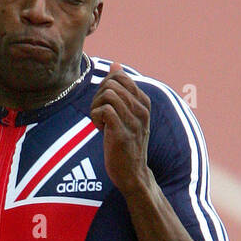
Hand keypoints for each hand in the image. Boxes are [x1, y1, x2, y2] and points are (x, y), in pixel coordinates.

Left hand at [89, 64, 151, 194]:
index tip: (106, 105)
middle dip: (98, 96)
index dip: (105, 88)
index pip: (119, 76)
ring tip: (100, 122)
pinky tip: (100, 130)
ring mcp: (134, 121)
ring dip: (96, 107)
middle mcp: (142, 109)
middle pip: (111, 83)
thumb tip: (115, 65)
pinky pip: (104, 110)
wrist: (133, 174)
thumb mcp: (127, 114)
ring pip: (107, 94)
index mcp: (144, 102)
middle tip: (99, 114)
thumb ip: (122, 90)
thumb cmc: (126, 144)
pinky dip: (96, 117)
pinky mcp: (122, 133)